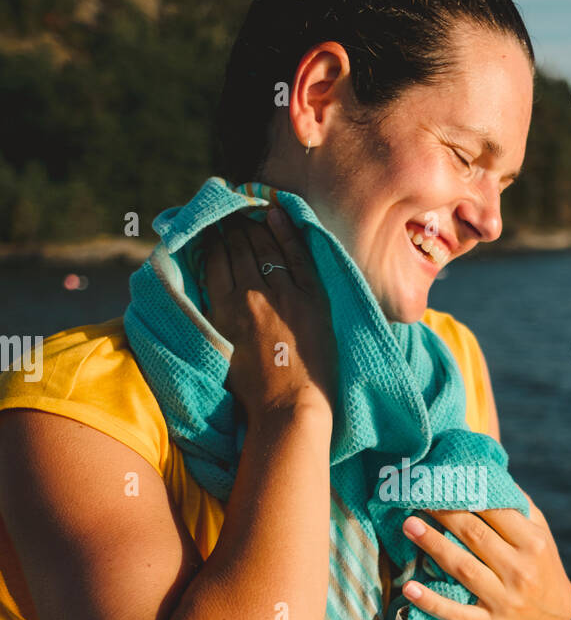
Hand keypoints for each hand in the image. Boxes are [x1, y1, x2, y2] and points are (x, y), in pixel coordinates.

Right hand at [202, 206, 336, 420]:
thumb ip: (212, 317)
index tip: (210, 226)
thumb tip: (210, 290)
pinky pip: (297, 255)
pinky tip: (277, 214)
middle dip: (232, 225)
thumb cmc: (251, 392)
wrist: (289, 408)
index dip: (212, 238)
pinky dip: (286, 232)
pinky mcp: (311, 298)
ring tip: (249, 212)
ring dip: (255, 224)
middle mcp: (251, 293)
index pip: (214, 259)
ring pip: (265, 247)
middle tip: (230, 212)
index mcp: (224, 307)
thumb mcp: (218, 349)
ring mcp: (284, 293)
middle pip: (239, 247)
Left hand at [400, 491, 570, 619]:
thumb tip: (489, 472)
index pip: (496, 512)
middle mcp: (520, 570)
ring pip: (463, 568)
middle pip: (475, 536)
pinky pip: (457, 614)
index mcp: (533, 543)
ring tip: (409, 525)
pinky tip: (409, 588)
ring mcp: (505, 600)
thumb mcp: (541, 536)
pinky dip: (432, 602)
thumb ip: (519, 507)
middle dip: (444, 514)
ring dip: (434, 545)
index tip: (441, 480)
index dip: (466, 494)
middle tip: (416, 496)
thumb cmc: (540, 569)